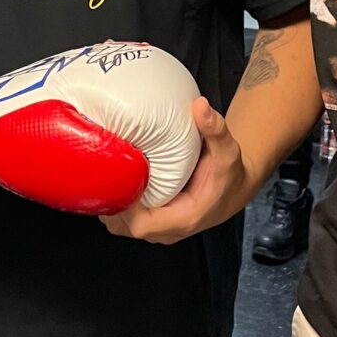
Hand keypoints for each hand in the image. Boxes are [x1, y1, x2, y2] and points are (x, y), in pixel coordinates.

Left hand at [102, 98, 253, 242]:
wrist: (234, 188)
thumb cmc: (229, 172)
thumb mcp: (227, 149)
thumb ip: (215, 128)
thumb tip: (201, 107)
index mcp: (185, 217)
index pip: (142, 226)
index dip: (123, 208)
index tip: (114, 182)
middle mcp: (171, 229)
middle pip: (125, 228)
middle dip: (110, 203)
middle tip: (101, 173)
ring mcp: (162, 230)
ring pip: (123, 228)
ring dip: (111, 206)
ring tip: (102, 177)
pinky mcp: (156, 225)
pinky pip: (128, 223)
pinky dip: (118, 207)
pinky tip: (113, 185)